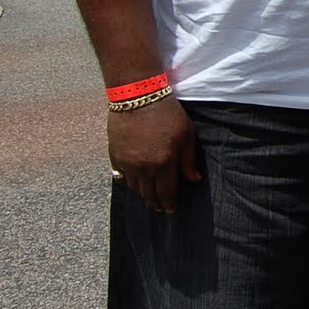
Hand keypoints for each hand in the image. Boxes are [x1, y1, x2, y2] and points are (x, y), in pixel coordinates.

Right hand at [108, 98, 200, 213]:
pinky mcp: (114, 156)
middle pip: (149, 194)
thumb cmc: (167, 113)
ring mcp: (127, 163)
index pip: (166, 193)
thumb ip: (188, 160)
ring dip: (143, 194)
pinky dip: (128, 182)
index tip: (172, 211)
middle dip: (156, 203)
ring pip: (135, 188)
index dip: (170, 204)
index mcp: (163, 163)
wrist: (138, 97)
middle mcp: (143, 168)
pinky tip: (134, 182)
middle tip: (161, 208)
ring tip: (150, 196)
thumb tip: (194, 180)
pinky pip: (121, 177)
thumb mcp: (186, 134)